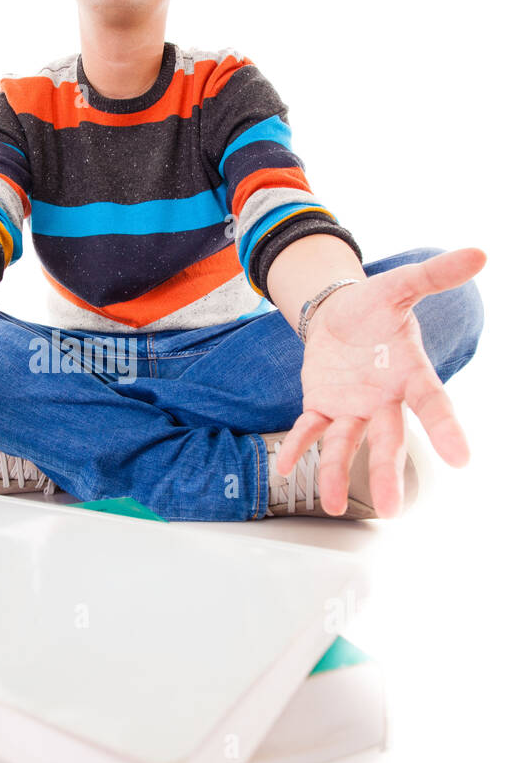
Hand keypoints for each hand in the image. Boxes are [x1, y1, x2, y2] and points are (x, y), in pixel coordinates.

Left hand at [275, 247, 486, 517]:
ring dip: (338, 474)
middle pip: (388, 439)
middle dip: (388, 472)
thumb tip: (480, 253)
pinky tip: (283, 467)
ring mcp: (351, 408)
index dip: (446, 430)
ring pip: (346, 445)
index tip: (463, 460)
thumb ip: (435, 275)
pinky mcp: (321, 407)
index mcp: (409, 374)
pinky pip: (308, 431)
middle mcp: (383, 400)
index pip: (432, 404)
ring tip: (332, 504)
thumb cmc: (376, 309)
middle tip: (393, 509)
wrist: (340, 315)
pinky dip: (296, 447)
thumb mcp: (401, 287)